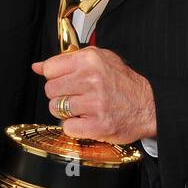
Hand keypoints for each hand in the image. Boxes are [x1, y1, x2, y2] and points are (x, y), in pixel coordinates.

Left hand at [31, 47, 155, 144]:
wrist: (148, 106)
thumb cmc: (124, 83)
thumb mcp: (99, 59)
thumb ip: (68, 60)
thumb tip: (38, 66)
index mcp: (90, 59)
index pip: (50, 68)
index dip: (55, 76)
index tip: (64, 80)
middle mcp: (91, 79)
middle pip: (50, 89)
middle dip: (60, 94)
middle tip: (76, 96)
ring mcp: (94, 103)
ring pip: (56, 108)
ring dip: (66, 111)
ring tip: (83, 108)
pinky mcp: (97, 125)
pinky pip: (67, 127)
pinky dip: (75, 127)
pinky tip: (87, 120)